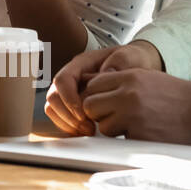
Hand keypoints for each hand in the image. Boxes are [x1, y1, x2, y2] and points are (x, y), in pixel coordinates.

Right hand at [45, 40, 163, 134]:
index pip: (63, 80)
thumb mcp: (129, 57)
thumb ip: (119, 63)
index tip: (84, 114)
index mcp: (81, 64)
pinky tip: (87, 133)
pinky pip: (61, 117)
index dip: (69, 99)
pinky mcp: (75, 105)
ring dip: (67, 123)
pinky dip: (70, 127)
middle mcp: (72, 78)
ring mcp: (72, 91)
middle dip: (68, 116)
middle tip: (89, 128)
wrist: (137, 66)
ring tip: (89, 132)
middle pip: (54, 97)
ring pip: (53, 108)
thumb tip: (105, 73)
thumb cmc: (131, 61)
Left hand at [79, 69, 190, 144]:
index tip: (104, 102)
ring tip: (132, 124)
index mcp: (128, 78)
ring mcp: (134, 117)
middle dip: (98, 113)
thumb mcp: (145, 77)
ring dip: (113, 128)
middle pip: (90, 106)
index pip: (92, 85)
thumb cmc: (175, 94)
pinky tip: (146, 132)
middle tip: (113, 116)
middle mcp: (128, 96)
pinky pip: (121, 140)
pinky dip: (130, 139)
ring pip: (103, 126)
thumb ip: (118, 80)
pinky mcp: (142, 137)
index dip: (95, 95)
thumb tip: (89, 85)